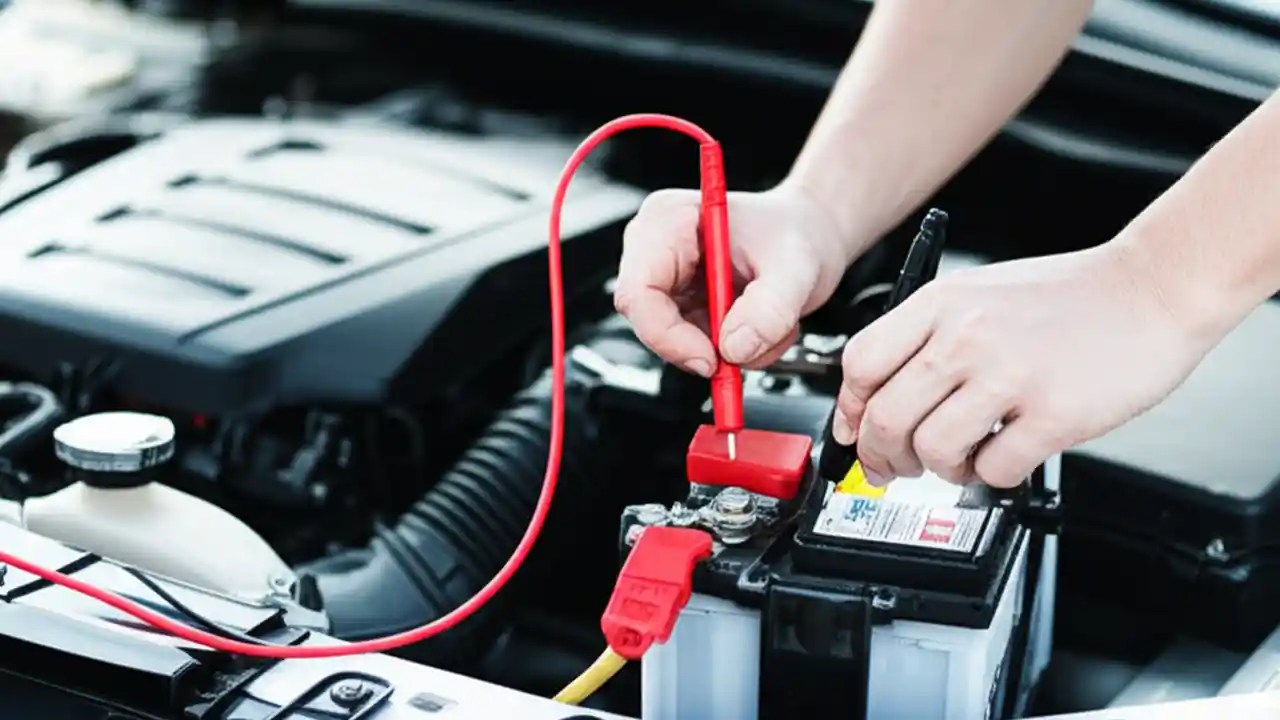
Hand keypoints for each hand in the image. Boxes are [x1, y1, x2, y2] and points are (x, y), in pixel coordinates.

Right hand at [613, 183, 854, 375]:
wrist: (811, 236)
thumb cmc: (796, 231)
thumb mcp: (795, 267)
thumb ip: (769, 308)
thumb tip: (734, 348)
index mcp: (667, 222)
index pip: (638, 291)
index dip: (667, 335)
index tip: (711, 358)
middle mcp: (657, 250)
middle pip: (648, 323)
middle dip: (701, 347)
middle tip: (745, 350)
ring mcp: (668, 281)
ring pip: (673, 343)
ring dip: (726, 350)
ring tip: (767, 325)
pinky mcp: (683, 307)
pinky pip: (693, 349)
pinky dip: (731, 352)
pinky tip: (757, 326)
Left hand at [833, 243, 1217, 487]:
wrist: (1152, 287)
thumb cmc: (1069, 296)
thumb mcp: (978, 293)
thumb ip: (927, 337)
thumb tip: (877, 397)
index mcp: (940, 304)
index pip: (860, 365)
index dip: (850, 410)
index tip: (855, 433)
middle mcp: (966, 337)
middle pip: (886, 417)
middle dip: (883, 456)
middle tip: (897, 468)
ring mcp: (1010, 376)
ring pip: (933, 449)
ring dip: (941, 470)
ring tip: (963, 460)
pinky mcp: (1054, 415)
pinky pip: (995, 469)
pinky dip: (993, 477)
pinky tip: (1006, 458)